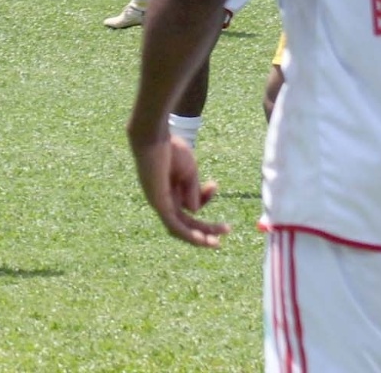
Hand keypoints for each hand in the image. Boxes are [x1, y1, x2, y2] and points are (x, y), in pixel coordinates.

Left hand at [131, 131, 228, 247]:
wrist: (154, 136)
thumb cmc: (170, 148)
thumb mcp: (189, 171)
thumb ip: (192, 190)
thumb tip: (194, 210)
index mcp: (171, 190)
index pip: (190, 205)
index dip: (206, 199)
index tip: (214, 184)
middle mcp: (163, 199)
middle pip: (185, 222)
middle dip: (206, 229)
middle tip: (226, 231)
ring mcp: (159, 202)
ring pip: (179, 228)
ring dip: (198, 238)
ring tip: (216, 244)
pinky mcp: (157, 202)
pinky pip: (173, 224)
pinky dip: (187, 233)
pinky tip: (201, 239)